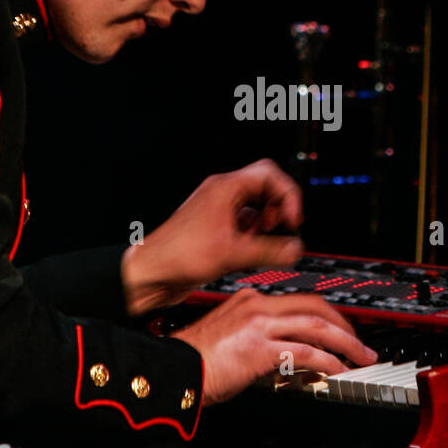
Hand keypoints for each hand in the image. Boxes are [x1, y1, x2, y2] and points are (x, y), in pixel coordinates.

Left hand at [120, 159, 306, 316]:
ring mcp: (218, 212)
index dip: (287, 195)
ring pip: (255, 208)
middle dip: (277, 210)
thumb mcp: (233, 253)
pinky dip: (253, 237)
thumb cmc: (178, 255)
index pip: (269, 174)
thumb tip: (294, 248)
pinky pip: (244, 225)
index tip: (292, 219)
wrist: (153, 273)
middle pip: (264, 189)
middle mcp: (221, 195)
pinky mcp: (215, 230)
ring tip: (264, 243)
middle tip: (282, 228)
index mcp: (225, 188)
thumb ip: (270, 250)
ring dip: (266, 225)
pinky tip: (249, 254)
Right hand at [172, 289, 376, 405]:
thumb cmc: (194, 362)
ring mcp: (259, 325)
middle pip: (314, 306)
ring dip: (345, 343)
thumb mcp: (232, 340)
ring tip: (360, 357)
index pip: (298, 301)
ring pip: (316, 326)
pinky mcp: (260, 348)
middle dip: (344, 324)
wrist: (174, 371)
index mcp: (250, 300)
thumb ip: (261, 341)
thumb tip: (289, 359)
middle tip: (359, 343)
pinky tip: (338, 370)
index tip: (340, 329)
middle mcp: (257, 306)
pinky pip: (305, 352)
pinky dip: (328, 361)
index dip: (326, 315)